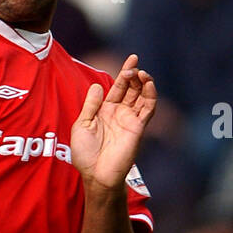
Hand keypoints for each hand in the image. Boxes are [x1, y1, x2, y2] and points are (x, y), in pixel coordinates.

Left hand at [70, 54, 156, 190]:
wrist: (96, 174)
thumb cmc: (86, 154)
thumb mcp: (82, 125)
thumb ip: (91, 105)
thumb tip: (98, 86)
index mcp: (106, 110)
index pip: (119, 87)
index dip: (125, 72)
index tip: (132, 57)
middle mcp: (120, 113)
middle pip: (132, 88)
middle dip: (134, 75)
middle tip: (134, 65)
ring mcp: (130, 120)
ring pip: (142, 96)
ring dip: (144, 83)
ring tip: (142, 72)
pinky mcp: (138, 128)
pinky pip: (147, 109)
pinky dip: (150, 95)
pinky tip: (149, 84)